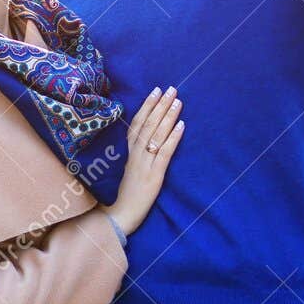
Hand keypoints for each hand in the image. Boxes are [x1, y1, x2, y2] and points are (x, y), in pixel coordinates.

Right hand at [103, 86, 184, 237]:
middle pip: (148, 124)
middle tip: (171, 88)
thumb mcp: (132, 169)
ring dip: (168, 116)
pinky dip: (173, 138)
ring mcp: (144, 164)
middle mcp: (136, 154)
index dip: (147, 106)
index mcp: (130, 152)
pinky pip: (164, 153)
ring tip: (178, 100)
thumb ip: (138, 154)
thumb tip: (150, 139)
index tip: (155, 90)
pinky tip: (182, 125)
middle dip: (160, 105)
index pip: (137, 123)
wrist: (121, 214)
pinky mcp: (153, 175)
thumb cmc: (128, 193)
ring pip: (156, 134)